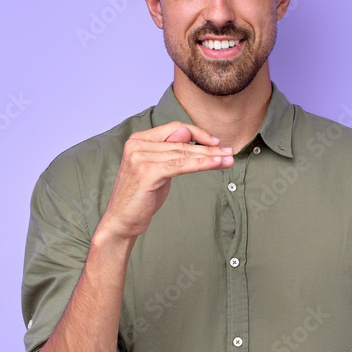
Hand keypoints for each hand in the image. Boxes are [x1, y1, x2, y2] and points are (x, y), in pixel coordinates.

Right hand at [96, 121, 233, 240]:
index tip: (216, 142)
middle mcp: (137, 145)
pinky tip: (216, 164)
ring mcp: (141, 158)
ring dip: (210, 156)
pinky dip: (201, 164)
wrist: (121, 222)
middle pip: (182, 142)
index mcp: (138, 140)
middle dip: (209, 147)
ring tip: (228, 159)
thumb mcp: (158, 170)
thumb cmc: (140, 198)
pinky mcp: (147, 172)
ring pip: (183, 154)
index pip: (174, 128)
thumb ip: (170, 152)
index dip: (197, 133)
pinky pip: (180, 166)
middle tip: (230, 152)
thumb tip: (187, 133)